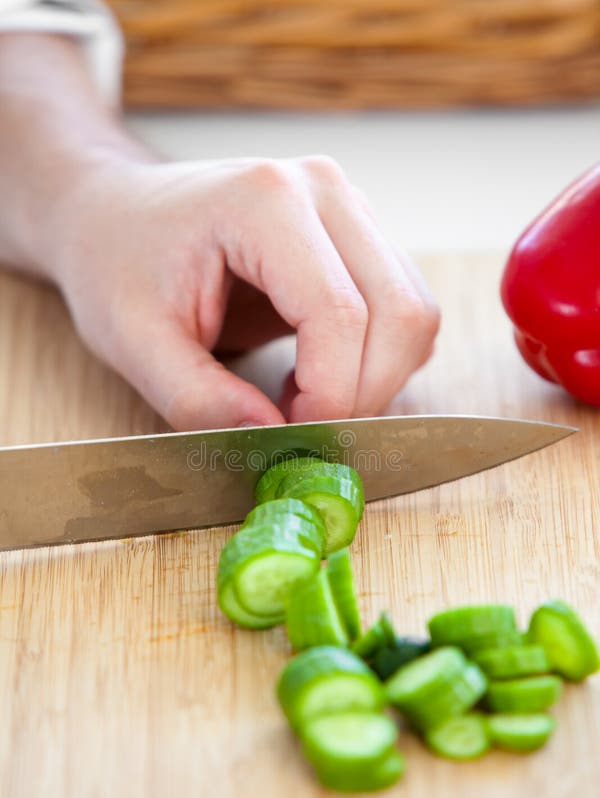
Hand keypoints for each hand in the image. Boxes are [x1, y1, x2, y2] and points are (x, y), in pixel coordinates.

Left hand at [54, 155, 439, 429]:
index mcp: (266, 201)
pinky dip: (378, 361)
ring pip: (415, 314)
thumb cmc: (117, 265)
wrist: (116, 216)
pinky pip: (405, 311)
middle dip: (364, 394)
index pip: (339, 313)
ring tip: (303, 399)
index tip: (291, 437)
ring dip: (376, 380)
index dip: (329, 395)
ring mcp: (350, 209)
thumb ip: (198, 399)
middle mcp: (325, 191)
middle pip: (401, 313)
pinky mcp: (359, 237)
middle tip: (305, 430)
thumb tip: (270, 439)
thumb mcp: (134, 341)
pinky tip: (317, 374)